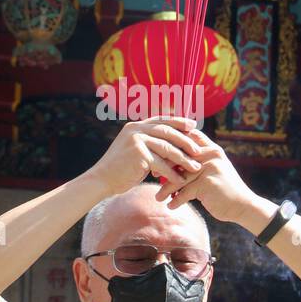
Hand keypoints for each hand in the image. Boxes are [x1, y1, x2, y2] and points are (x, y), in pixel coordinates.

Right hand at [89, 117, 205, 197]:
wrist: (101, 180)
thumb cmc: (120, 169)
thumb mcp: (135, 151)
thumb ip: (149, 144)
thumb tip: (170, 146)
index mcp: (135, 126)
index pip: (162, 120)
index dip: (179, 122)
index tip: (193, 126)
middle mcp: (136, 129)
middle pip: (167, 132)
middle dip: (185, 140)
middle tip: (199, 149)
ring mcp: (136, 140)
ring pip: (166, 148)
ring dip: (183, 158)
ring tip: (195, 167)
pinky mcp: (138, 154)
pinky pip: (161, 163)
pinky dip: (172, 173)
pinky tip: (180, 181)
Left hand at [155, 130, 262, 225]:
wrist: (243, 205)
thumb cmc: (224, 189)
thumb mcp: (213, 170)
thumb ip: (197, 162)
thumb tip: (171, 161)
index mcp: (211, 149)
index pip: (187, 139)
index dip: (171, 143)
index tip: (157, 152)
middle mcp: (211, 155)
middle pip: (179, 157)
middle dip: (163, 165)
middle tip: (151, 173)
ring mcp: (210, 168)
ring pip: (180, 177)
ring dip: (166, 188)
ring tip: (158, 197)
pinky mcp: (207, 183)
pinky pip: (185, 192)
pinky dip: (176, 200)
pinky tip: (170, 206)